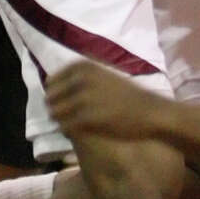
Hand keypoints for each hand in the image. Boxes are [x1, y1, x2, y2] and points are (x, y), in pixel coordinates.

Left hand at [45, 60, 168, 143]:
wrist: (151, 111)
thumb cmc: (126, 96)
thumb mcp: (101, 76)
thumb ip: (77, 78)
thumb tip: (48, 88)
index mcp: (81, 66)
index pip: (51, 83)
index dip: (57, 96)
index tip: (70, 104)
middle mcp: (79, 79)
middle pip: (50, 99)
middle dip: (58, 110)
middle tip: (73, 118)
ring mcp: (83, 98)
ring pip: (54, 115)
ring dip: (62, 122)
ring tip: (78, 125)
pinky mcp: (87, 118)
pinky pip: (64, 128)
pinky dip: (69, 132)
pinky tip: (83, 132)